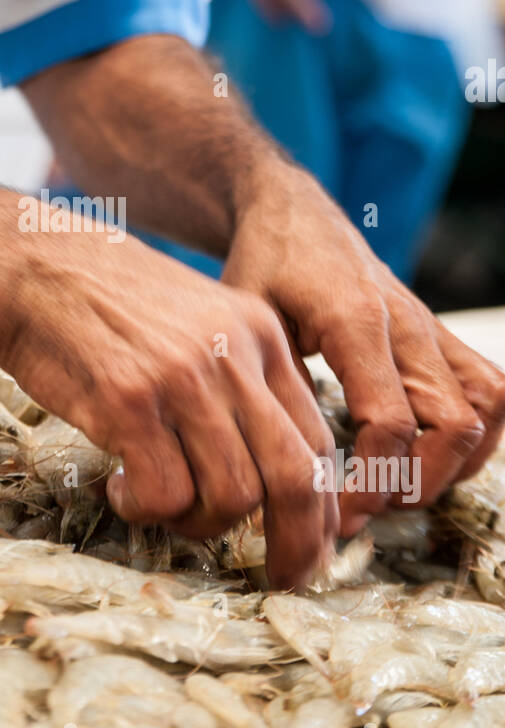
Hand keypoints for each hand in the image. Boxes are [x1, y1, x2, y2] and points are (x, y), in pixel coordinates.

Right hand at [0, 223, 336, 589]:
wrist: (31, 263)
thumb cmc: (107, 303)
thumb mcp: (199, 320)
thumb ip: (238, 380)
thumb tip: (264, 467)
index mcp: (261, 335)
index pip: (319, 439)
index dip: (321, 505)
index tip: (309, 542)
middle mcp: (234, 356)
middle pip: (296, 477)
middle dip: (297, 544)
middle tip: (280, 580)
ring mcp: (184, 379)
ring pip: (233, 495)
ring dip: (198, 525)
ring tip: (159, 507)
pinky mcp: (130, 402)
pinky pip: (165, 495)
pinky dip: (146, 512)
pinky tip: (121, 489)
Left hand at [222, 163, 504, 532]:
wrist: (292, 213)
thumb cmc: (264, 264)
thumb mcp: (247, 320)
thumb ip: (275, 386)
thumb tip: (289, 467)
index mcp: (356, 321)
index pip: (391, 421)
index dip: (373, 480)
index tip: (338, 515)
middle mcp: (408, 325)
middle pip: (456, 424)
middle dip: (420, 483)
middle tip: (366, 510)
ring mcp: (430, 328)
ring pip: (489, 407)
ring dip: (457, 462)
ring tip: (400, 489)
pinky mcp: (438, 333)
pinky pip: (489, 386)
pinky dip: (475, 432)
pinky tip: (430, 458)